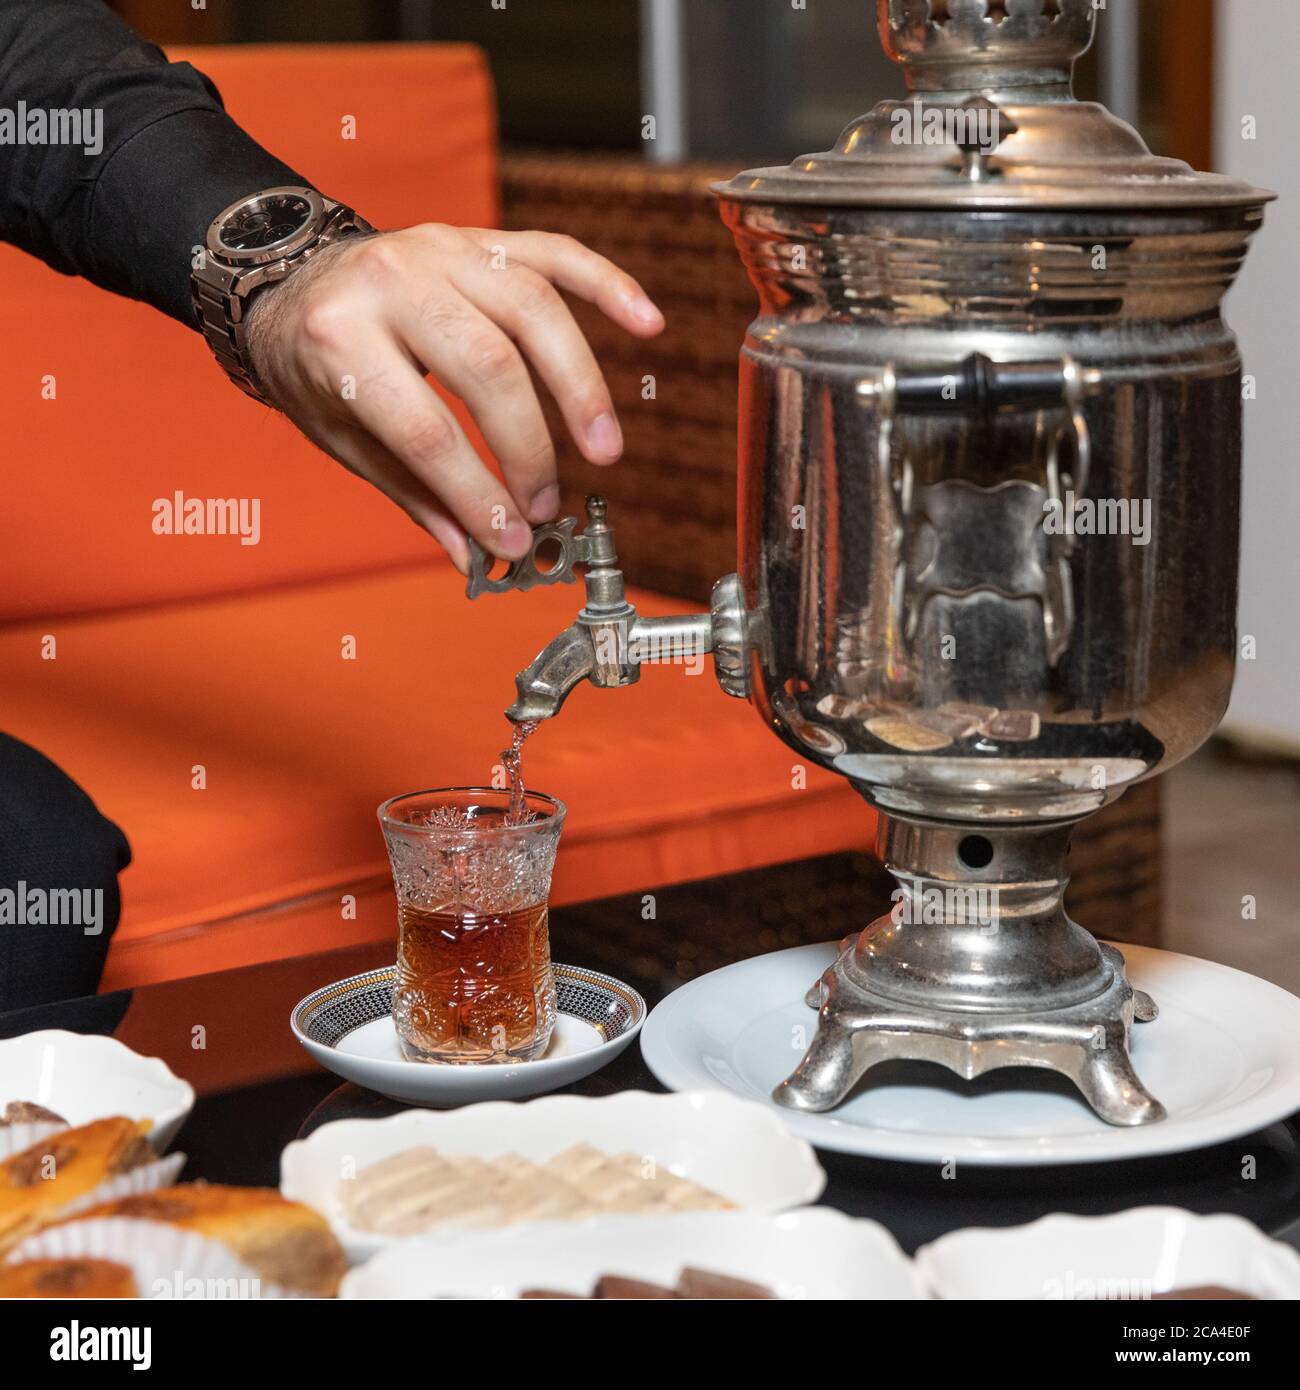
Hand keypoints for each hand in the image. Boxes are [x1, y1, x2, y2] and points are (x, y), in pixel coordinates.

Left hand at [244, 224, 664, 570]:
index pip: (425, 429)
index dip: (476, 493)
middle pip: (488, 367)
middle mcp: (392, 281)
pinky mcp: (480, 237)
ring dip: (579, 385)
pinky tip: (647, 323)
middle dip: (528, 447)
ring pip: (534, 309)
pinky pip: (555, 254)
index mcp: (340, 338)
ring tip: (603, 448)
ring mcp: (442, 249)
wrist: (291, 279)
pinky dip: (608, 285)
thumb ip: (415, 493)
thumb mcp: (344, 437)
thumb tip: (477, 554)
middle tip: (546, 501)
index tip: (512, 538)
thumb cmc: (319, 367)